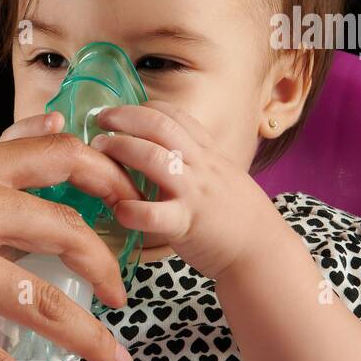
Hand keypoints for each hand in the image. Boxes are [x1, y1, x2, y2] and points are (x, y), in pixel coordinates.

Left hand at [92, 100, 287, 278]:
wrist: (263, 252)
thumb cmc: (237, 217)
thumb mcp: (220, 177)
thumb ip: (194, 162)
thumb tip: (161, 152)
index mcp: (208, 154)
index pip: (174, 116)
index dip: (142, 108)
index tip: (119, 113)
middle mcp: (201, 166)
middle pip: (160, 127)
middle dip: (124, 118)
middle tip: (99, 121)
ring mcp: (194, 193)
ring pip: (154, 158)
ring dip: (121, 149)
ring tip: (97, 151)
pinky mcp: (187, 224)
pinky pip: (155, 213)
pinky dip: (132, 209)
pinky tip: (117, 209)